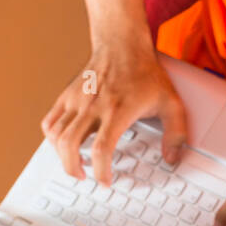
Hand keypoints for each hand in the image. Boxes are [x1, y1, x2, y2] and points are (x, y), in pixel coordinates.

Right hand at [41, 40, 187, 186]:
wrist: (122, 44)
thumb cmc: (145, 73)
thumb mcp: (171, 102)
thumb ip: (176, 132)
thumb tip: (173, 158)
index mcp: (117, 110)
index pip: (101, 148)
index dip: (101, 171)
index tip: (105, 181)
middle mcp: (93, 106)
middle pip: (70, 145)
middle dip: (73, 168)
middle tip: (85, 177)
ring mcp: (77, 100)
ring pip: (56, 135)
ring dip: (61, 156)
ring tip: (75, 165)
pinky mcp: (67, 95)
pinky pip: (50, 122)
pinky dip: (52, 138)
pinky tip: (63, 144)